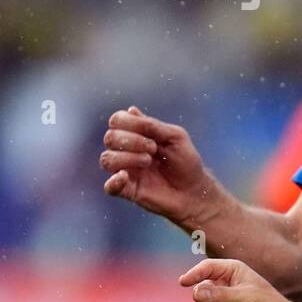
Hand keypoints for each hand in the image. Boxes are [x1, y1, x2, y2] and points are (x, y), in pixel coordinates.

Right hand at [101, 107, 220, 224]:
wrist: (194, 190)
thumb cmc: (186, 161)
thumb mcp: (175, 137)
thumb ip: (153, 126)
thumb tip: (130, 110)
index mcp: (136, 135)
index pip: (117, 120)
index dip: (129, 123)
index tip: (152, 134)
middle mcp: (126, 151)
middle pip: (110, 138)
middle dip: (132, 140)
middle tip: (153, 149)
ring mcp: (125, 170)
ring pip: (107, 159)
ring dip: (128, 158)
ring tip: (148, 161)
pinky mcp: (127, 190)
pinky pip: (109, 186)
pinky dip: (114, 181)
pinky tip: (125, 177)